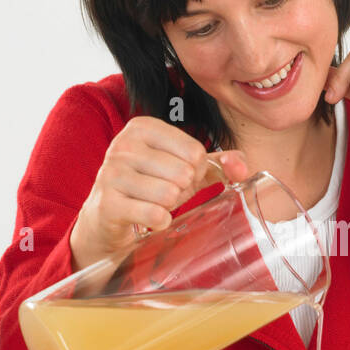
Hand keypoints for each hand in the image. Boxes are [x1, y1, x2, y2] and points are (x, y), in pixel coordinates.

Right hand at [70, 119, 247, 270]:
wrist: (106, 218)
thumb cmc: (149, 188)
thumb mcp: (183, 169)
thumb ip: (218, 163)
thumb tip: (244, 167)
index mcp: (142, 127)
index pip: (196, 152)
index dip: (196, 172)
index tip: (177, 177)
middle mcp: (123, 144)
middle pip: (184, 172)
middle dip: (183, 190)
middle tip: (165, 194)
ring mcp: (111, 173)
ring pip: (170, 194)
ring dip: (169, 206)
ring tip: (154, 204)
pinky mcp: (108, 204)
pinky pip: (155, 215)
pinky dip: (160, 222)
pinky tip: (148, 219)